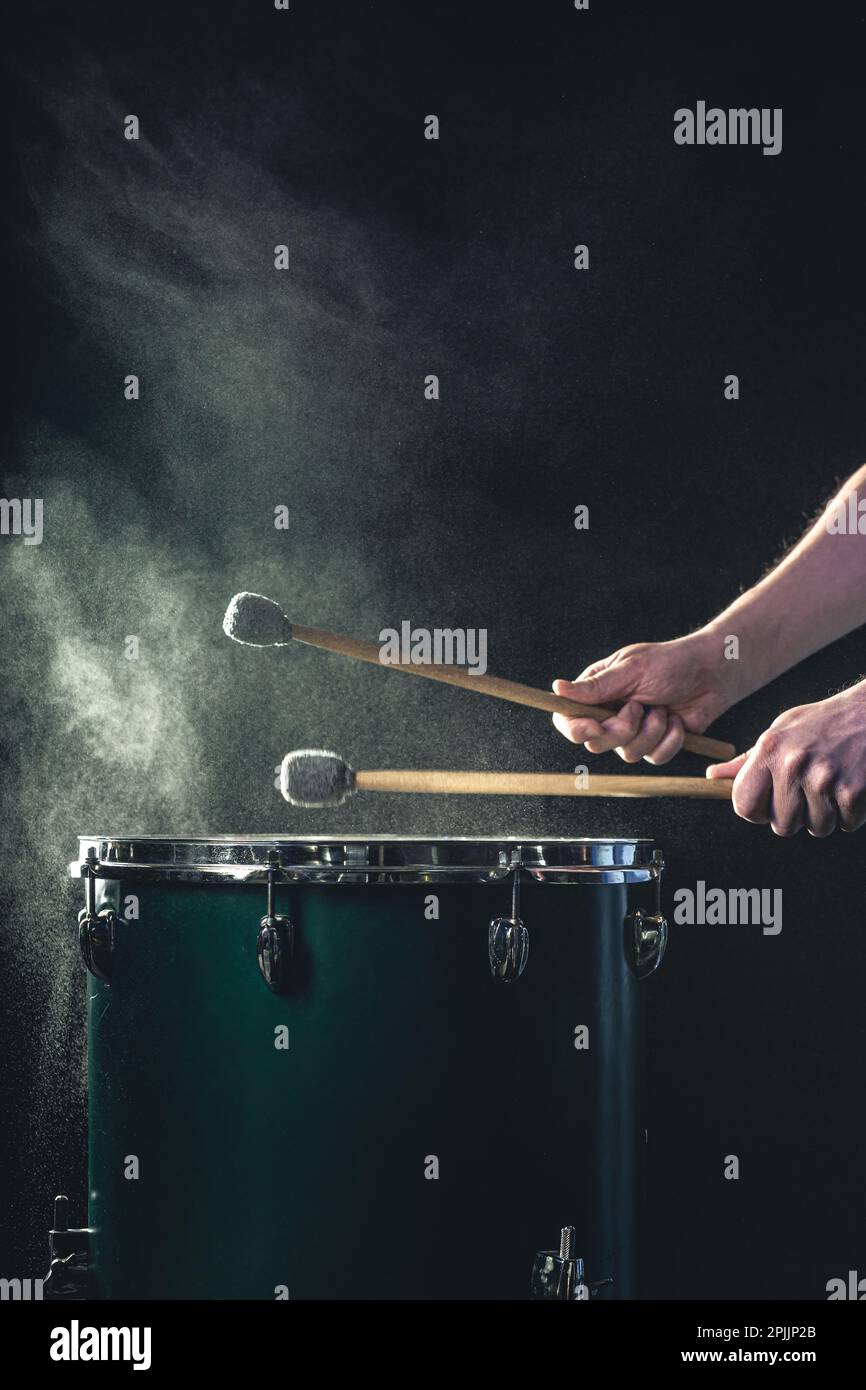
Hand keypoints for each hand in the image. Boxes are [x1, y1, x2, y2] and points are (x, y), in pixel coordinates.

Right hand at [552, 631, 739, 763]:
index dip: (576, 729)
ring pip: (627, 754)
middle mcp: (611, 714)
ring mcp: (634, 732)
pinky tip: (677, 721)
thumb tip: (557, 688)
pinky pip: (654, 758)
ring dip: (650, 732)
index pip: (568, 719)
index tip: (594, 727)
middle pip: (595, 743)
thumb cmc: (671, 662)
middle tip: (639, 707)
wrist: (713, 673)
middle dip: (621, 729)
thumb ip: (595, 686)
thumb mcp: (631, 669)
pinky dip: (669, 740)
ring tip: (663, 709)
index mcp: (597, 692)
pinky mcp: (656, 744)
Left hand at [706, 684, 865, 835]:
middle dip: (796, 816)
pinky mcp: (853, 791)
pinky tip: (850, 786)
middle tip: (808, 792)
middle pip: (782, 825)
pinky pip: (845, 824)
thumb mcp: (781, 731)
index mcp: (769, 749)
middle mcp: (793, 764)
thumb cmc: (823, 723)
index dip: (756, 812)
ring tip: (832, 785)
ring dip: (825, 815)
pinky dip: (850, 813)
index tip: (768, 805)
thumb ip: (748, 759)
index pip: (744, 804)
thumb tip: (713, 776)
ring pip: (816, 828)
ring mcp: (825, 778)